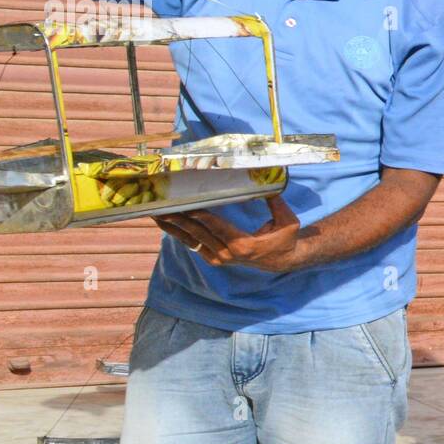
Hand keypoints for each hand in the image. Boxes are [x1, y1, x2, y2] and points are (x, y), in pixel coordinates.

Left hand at [153, 195, 301, 271]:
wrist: (282, 260)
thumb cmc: (285, 238)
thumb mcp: (288, 221)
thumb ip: (276, 203)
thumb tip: (268, 182)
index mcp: (244, 245)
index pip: (218, 228)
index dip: (201, 217)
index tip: (186, 207)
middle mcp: (228, 255)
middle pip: (199, 234)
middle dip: (179, 219)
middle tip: (161, 207)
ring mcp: (219, 258)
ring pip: (191, 241)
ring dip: (173, 228)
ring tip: (155, 215)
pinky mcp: (214, 259)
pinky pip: (193, 245)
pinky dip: (179, 234)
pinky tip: (167, 223)